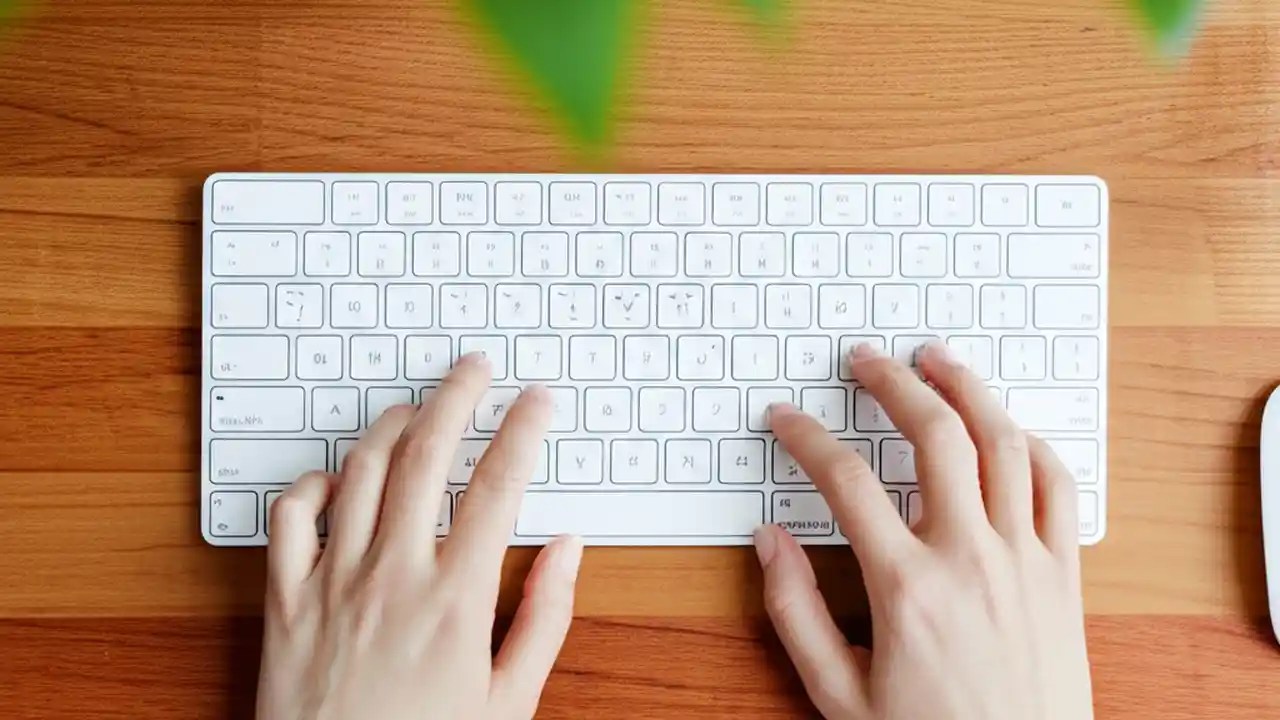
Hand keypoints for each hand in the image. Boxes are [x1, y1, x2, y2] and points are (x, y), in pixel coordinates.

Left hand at [256, 354, 581, 719]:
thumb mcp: (510, 701)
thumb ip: (545, 619)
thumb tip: (568, 550)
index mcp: (456, 602)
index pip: (499, 488)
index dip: (522, 432)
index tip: (535, 401)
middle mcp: (392, 578)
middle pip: (426, 457)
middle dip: (456, 397)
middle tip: (474, 368)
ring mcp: (333, 584)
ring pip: (360, 472)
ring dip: (391, 425)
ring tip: (416, 409)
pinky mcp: (286, 603)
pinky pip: (290, 518)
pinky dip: (314, 483)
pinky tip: (339, 478)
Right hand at [758, 342, 1092, 719]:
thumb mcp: (839, 694)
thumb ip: (796, 612)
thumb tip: (769, 543)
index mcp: (908, 588)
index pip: (845, 481)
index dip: (807, 437)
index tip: (787, 419)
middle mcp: (971, 559)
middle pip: (933, 436)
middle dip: (893, 383)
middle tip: (866, 360)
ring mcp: (1026, 560)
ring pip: (1002, 444)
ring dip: (967, 389)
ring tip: (937, 359)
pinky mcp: (1063, 573)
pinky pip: (1057, 485)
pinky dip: (1030, 444)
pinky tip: (1004, 427)